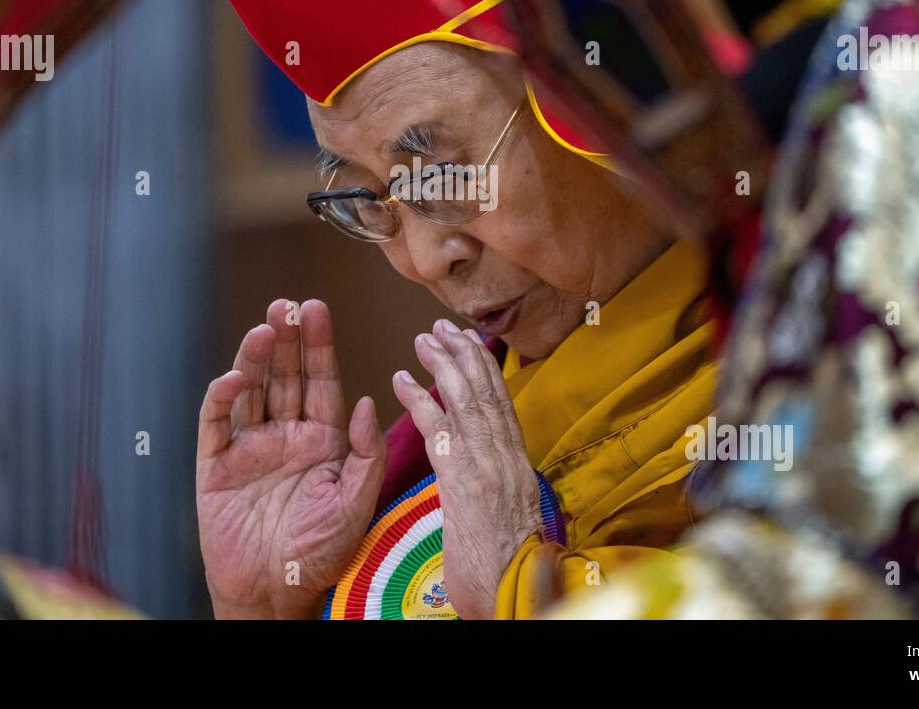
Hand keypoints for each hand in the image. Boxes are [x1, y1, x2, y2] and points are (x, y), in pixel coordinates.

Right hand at [197, 299, 384, 618]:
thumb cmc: (321, 554)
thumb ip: (366, 452)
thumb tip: (368, 400)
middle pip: (284, 376)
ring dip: (255, 358)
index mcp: (322, 441)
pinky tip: (234, 377)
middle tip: (287, 305)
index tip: (317, 310)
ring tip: (265, 327)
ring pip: (252, 390)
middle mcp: (285, 437)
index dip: (319, 346)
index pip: (321, 382)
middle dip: (286, 340)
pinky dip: (222, 397)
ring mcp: (250, 448)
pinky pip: (217, 424)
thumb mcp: (356, 501)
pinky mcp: (216, 465)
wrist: (276, 593)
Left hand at [391, 319, 540, 619]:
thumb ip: (500, 493)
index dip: (485, 370)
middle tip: (442, 327)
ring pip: (466, 399)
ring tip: (422, 339)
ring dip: (442, 363)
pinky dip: (419, 398)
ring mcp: (486, 463)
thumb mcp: (511, 519)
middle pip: (486, 391)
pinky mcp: (463, 477)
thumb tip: (493, 484)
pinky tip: (400, 378)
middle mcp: (506, 455)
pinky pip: (438, 427)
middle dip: (464, 353)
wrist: (516, 590)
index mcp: (518, 463)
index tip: (470, 344)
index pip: (502, 404)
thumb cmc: (511, 569)